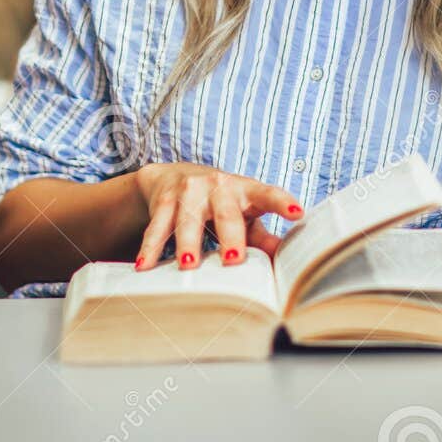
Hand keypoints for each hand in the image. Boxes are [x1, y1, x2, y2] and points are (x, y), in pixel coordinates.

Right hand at [132, 162, 302, 270]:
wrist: (171, 175)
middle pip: (226, 213)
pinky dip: (150, 246)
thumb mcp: (244, 214)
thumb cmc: (220, 202)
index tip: (297, 212)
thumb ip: (263, 236)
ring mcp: (189, 191)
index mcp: (245, 189)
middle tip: (233, 260)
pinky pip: (157, 226)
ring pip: (188, 220)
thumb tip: (286, 258)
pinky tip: (144, 265)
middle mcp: (218, 185)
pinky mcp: (164, 200)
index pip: (267, 194)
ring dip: (187, 243)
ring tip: (187, 265)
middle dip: (230, 236)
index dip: (282, 203)